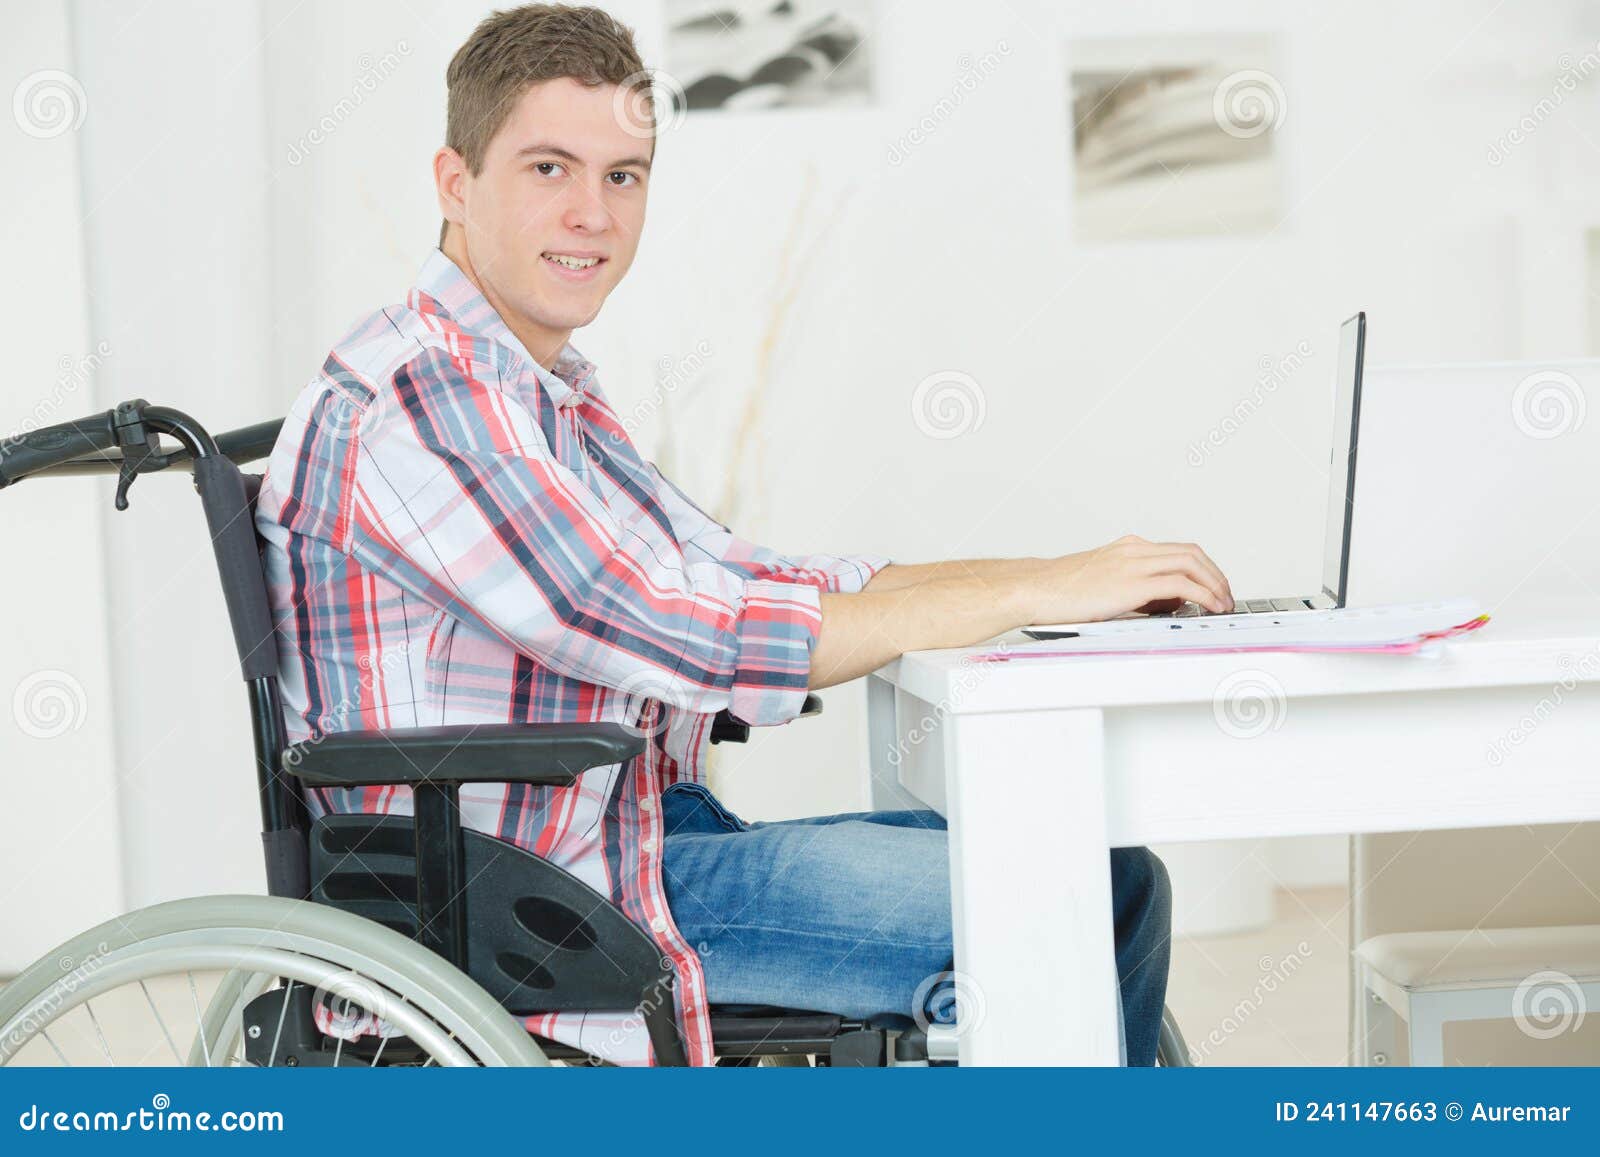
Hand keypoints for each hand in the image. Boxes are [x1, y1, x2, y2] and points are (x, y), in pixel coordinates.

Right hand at [1025, 535, 1233, 623]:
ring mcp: (1133, 563)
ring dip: (1214, 584)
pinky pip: (1180, 584)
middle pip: (1191, 553)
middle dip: (1216, 575)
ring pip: (1191, 563)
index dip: (1203, 569)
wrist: (1034, 589)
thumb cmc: (1059, 592)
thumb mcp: (1102, 584)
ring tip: (1223, 603)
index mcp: (1127, 548)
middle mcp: (1134, 550)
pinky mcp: (1132, 583)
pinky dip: (1202, 594)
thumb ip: (1133, 589)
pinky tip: (1209, 607)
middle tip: (1225, 596)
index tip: (1212, 586)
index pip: (1178, 551)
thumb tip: (1161, 604)